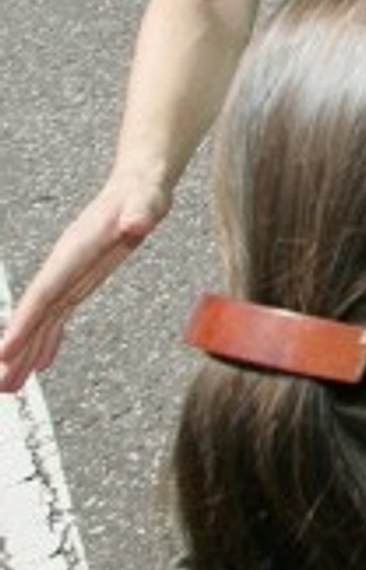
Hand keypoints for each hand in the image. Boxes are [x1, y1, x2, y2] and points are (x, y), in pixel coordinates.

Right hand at [0, 172, 171, 392]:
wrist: (139, 184)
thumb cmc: (143, 193)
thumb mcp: (147, 201)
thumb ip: (141, 213)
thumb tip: (137, 224)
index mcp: (72, 252)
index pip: (43, 294)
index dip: (22, 323)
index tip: (3, 352)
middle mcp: (63, 268)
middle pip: (34, 315)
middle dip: (17, 349)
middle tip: (2, 386)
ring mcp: (69, 276)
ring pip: (42, 320)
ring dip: (27, 352)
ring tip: (10, 386)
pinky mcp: (81, 281)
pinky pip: (59, 316)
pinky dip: (48, 340)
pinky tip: (40, 363)